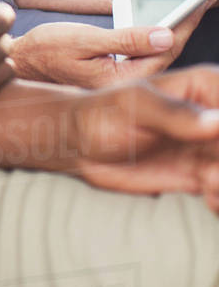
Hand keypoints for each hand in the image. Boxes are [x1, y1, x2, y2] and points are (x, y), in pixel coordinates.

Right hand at [11, 1, 214, 86]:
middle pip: (168, 53)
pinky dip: (159, 34)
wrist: (23, 61)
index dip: (185, 24)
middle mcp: (127, 84)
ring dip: (176, 28)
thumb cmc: (48, 49)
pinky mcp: (119, 71)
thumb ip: (126, 40)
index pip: (166, 51)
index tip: (200, 1)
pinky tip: (166, 20)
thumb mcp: (84, 40)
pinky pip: (147, 53)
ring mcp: (123, 79)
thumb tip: (165, 35)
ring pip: (160, 53)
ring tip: (191, 5)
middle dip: (186, 24)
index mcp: (121, 81)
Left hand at [73, 67, 218, 207]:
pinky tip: (208, 199)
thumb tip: (218, 123)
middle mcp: (210, 116)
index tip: (215, 142)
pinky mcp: (199, 174)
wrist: (82, 145)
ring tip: (208, 184)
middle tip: (210, 174)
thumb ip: (177, 116)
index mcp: (202, 87)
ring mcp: (206, 146)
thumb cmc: (104, 113)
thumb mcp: (137, 107)